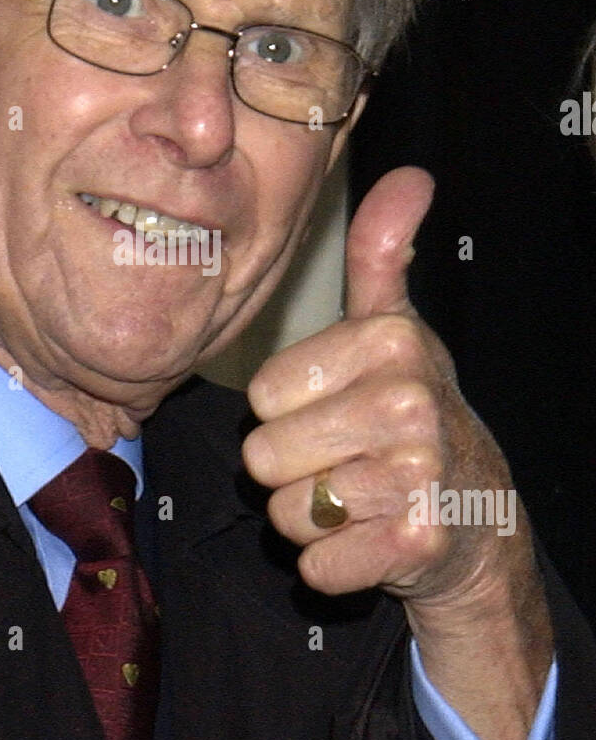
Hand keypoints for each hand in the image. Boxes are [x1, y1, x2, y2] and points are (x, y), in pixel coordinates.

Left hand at [242, 167, 525, 608]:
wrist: (476, 513)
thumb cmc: (413, 413)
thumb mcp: (394, 328)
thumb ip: (381, 254)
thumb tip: (411, 173)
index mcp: (388, 343)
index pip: (262, 395)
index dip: (288, 411)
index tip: (335, 409)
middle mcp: (408, 403)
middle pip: (264, 456)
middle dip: (293, 469)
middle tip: (345, 460)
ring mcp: (417, 476)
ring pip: (285, 513)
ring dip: (311, 517)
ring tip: (358, 496)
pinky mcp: (416, 544)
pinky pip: (316, 565)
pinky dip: (333, 564)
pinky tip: (372, 538)